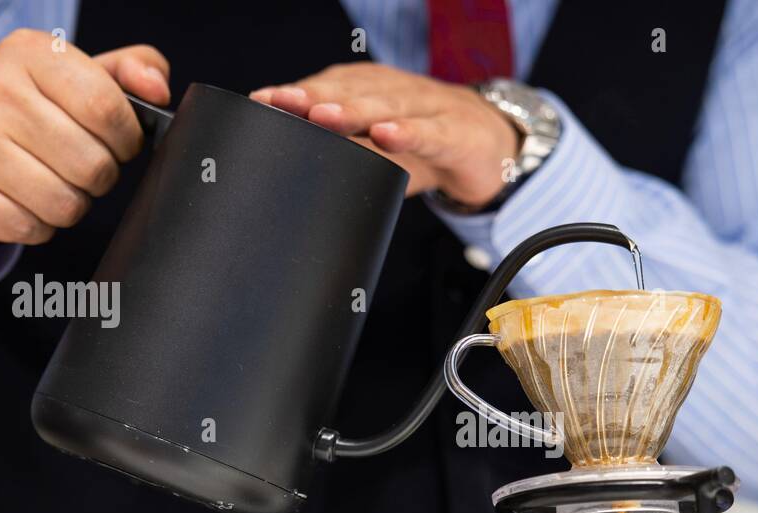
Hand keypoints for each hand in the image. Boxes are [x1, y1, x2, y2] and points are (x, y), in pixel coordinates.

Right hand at [0, 29, 170, 243]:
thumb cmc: (39, 111)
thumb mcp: (85, 77)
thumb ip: (135, 72)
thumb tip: (158, 90)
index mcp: (30, 53)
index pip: (107, 110)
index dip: (126, 140)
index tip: (117, 142)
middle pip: (92, 165)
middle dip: (99, 177)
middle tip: (79, 165)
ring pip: (65, 204)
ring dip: (70, 204)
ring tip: (51, 181)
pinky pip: (29, 227)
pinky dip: (37, 225)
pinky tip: (21, 200)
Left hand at [251, 64, 519, 208]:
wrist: (494, 150)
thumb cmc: (428, 148)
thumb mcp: (383, 153)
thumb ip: (347, 157)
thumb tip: (297, 181)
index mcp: (374, 92)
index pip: (330, 86)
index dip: (298, 93)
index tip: (262, 102)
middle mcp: (398, 92)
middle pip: (353, 90)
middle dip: (315, 96)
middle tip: (283, 104)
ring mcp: (430, 108)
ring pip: (389, 104)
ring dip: (354, 109)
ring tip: (323, 116)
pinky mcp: (458, 134)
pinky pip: (432, 132)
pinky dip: (409, 132)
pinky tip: (388, 135)